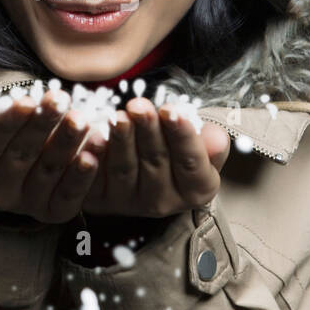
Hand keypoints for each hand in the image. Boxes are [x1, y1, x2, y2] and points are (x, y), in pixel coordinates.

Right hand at [0, 90, 99, 223]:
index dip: (5, 123)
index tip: (25, 101)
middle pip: (19, 156)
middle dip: (42, 125)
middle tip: (59, 100)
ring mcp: (21, 205)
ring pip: (47, 173)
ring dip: (66, 145)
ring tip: (81, 119)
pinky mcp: (48, 211)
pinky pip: (66, 199)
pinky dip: (81, 179)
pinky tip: (93, 155)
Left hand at [79, 98, 230, 217]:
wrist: (140, 171)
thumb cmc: (174, 149)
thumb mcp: (198, 146)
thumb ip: (209, 143)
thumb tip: (216, 137)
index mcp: (195, 189)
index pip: (191, 163)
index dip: (181, 136)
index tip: (171, 110)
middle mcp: (164, 202)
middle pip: (156, 162)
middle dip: (147, 131)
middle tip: (138, 105)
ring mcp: (130, 204)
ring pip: (125, 169)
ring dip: (121, 141)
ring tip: (118, 116)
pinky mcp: (100, 201)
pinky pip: (95, 179)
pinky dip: (93, 158)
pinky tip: (92, 138)